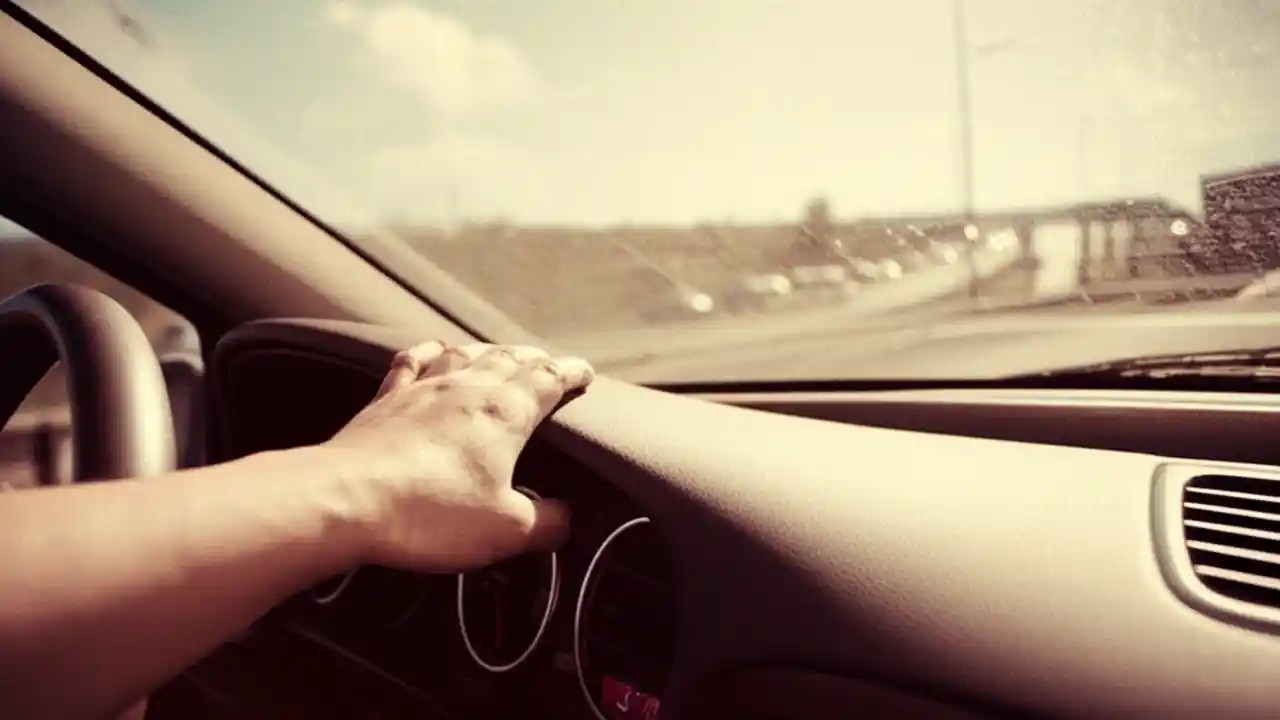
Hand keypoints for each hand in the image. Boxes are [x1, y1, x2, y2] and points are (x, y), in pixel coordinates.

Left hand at [323, 341, 593, 571]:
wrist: (345, 499)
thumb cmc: (429, 514)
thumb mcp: (504, 531)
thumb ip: (544, 523)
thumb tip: (565, 519)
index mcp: (506, 414)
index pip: (550, 380)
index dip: (572, 374)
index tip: (585, 372)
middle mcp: (467, 389)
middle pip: (511, 359)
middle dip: (536, 359)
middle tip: (550, 362)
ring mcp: (423, 389)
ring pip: (466, 354)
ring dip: (490, 350)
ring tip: (502, 350)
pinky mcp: (385, 400)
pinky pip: (413, 362)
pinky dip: (429, 351)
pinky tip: (434, 348)